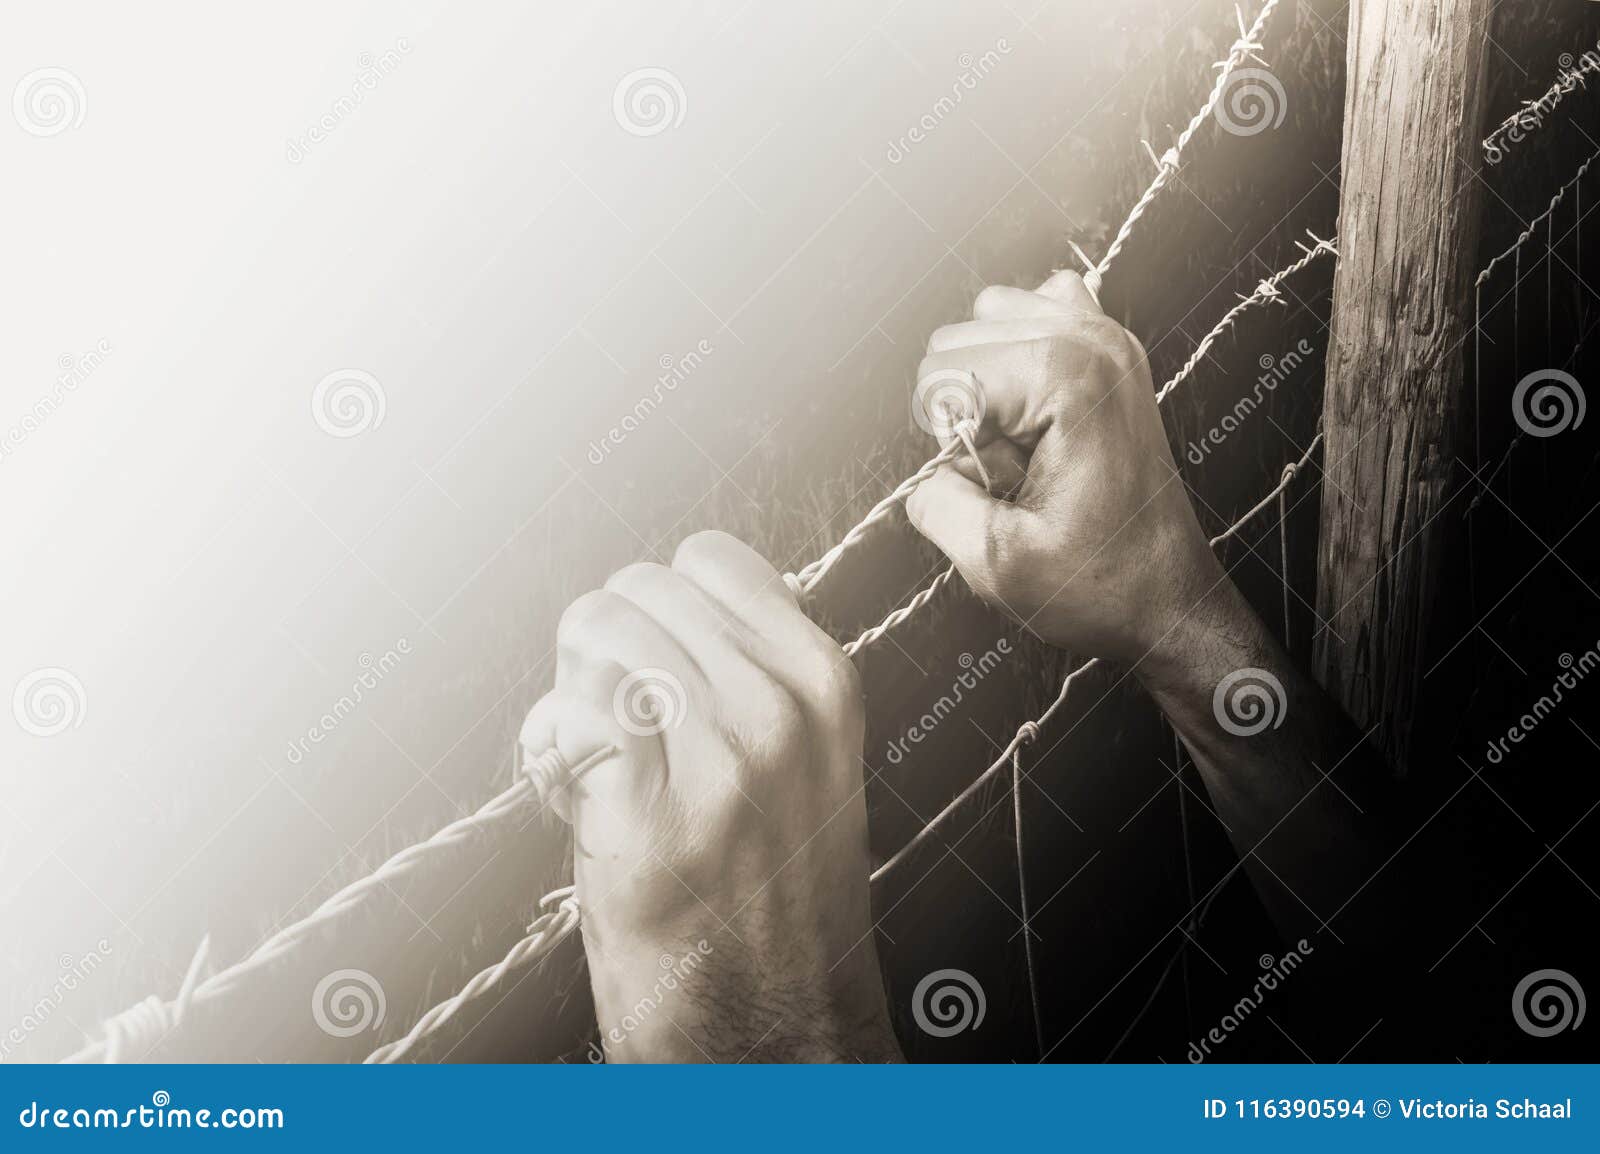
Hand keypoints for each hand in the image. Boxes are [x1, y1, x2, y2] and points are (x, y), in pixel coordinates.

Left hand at [520, 530, 899, 1061]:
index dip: (662, 606)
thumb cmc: (773, 903)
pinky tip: (574, 792)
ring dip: (575, 690)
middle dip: (607, 645)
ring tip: (598, 759)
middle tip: (618, 724)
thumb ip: (756, 673)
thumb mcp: (806, 761)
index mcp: (823, 682)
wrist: (775, 1031)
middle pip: (640, 588)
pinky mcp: (652, 816)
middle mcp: (778, 708)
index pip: (709, 559)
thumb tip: (671, 603)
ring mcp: (720, 758)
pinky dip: (552, 745)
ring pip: (597, 632)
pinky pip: (571, 710)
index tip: (655, 664)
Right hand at [905, 271, 1224, 665]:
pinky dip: (1017, 356)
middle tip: (1010, 471)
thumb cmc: (1101, 582)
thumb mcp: (996, 562)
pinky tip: (1034, 407)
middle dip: (965, 410)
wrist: (1167, 599)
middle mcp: (1092, 340)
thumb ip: (936, 503)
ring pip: (986, 321)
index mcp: (1067, 377)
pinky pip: (1034, 313)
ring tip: (1024, 444)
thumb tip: (928, 471)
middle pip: (958, 341)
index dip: (949, 438)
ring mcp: (1106, 338)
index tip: (991, 482)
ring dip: (987, 384)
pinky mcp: (1109, 352)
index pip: (942, 371)